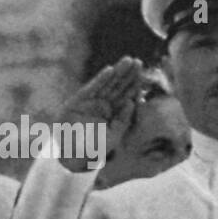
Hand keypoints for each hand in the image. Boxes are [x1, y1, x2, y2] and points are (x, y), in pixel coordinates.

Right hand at [59, 57, 145, 172]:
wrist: (73, 157)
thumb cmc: (95, 149)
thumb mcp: (114, 136)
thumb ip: (123, 120)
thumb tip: (133, 102)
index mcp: (113, 112)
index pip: (126, 95)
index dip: (134, 84)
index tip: (143, 73)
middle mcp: (103, 104)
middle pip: (118, 86)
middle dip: (128, 74)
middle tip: (138, 62)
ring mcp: (91, 101)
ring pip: (107, 84)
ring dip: (117, 72)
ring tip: (127, 61)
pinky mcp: (78, 101)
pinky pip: (91, 89)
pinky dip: (100, 80)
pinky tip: (109, 71)